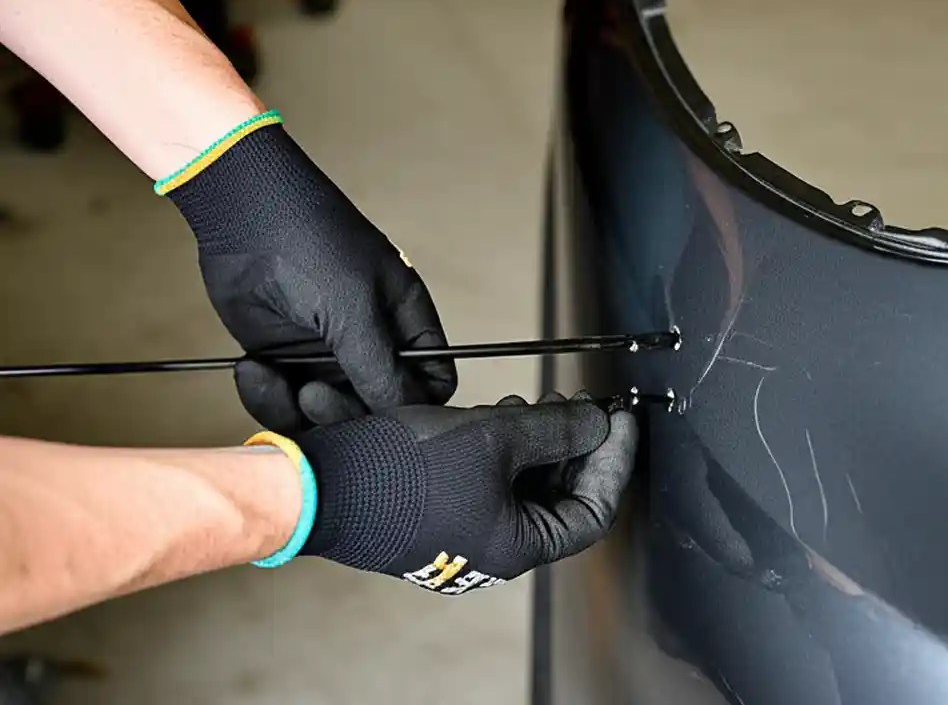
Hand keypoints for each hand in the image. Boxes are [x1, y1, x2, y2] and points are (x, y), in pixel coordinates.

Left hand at [168, 125, 455, 432]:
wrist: (244, 218)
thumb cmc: (313, 242)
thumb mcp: (355, 310)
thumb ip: (380, 370)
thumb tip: (399, 414)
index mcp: (405, 324)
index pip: (431, 384)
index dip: (415, 407)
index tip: (383, 414)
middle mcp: (370, 344)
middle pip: (376, 409)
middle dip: (344, 411)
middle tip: (315, 394)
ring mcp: (326, 355)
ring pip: (328, 415)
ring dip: (299, 410)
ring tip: (276, 378)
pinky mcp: (284, 361)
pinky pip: (284, 403)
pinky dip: (267, 398)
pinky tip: (254, 368)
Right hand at [295, 393, 637, 593]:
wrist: (319, 485)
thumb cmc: (401, 471)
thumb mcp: (494, 435)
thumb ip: (556, 430)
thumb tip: (597, 424)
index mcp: (517, 547)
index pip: (593, 510)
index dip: (613, 462)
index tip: (621, 421)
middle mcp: (492, 551)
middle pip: (558, 498)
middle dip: (573, 446)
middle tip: (580, 405)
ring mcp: (463, 537)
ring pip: (520, 489)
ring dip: (534, 443)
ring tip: (531, 403)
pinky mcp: (436, 517)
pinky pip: (485, 485)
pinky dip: (499, 452)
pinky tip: (491, 415)